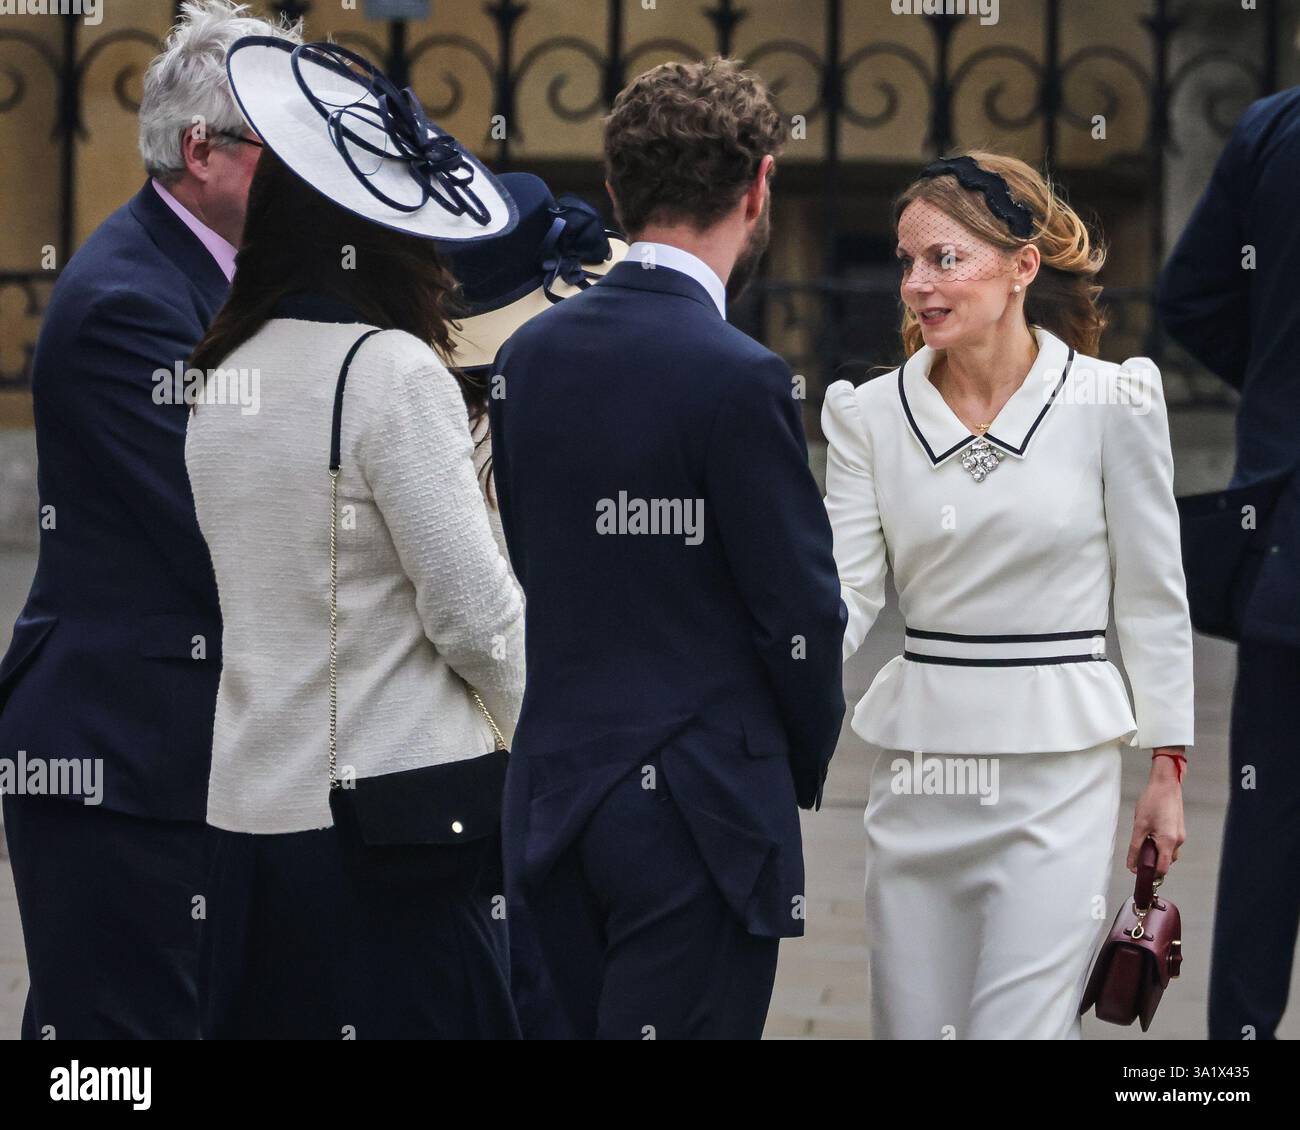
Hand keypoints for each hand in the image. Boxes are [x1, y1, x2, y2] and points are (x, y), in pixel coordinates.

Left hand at [1126, 747, 1184, 875]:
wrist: (1166, 785)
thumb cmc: (1153, 802)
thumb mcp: (1139, 826)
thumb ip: (1135, 848)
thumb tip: (1132, 865)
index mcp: (1168, 842)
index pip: (1162, 869)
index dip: (1151, 874)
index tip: (1140, 873)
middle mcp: (1178, 841)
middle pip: (1165, 861)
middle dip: (1152, 861)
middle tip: (1138, 852)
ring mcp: (1180, 835)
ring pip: (1168, 852)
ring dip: (1156, 851)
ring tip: (1144, 838)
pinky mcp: (1179, 830)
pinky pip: (1170, 843)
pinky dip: (1160, 843)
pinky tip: (1151, 832)